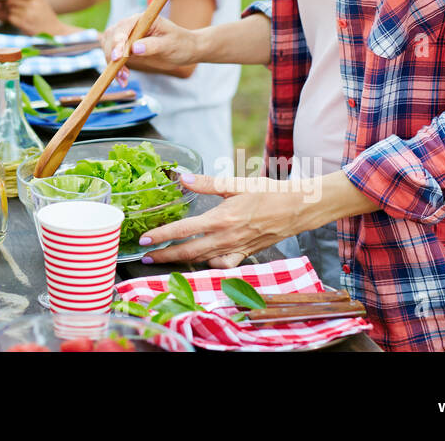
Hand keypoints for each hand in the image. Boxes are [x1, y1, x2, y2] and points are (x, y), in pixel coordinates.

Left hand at [2, 0, 65, 35]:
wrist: (53, 29)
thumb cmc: (45, 12)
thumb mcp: (42, 0)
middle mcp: (33, 5)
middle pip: (11, 0)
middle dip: (9, 2)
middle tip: (12, 4)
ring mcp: (29, 15)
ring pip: (10, 9)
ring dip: (11, 11)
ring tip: (19, 13)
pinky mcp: (25, 24)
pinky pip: (11, 18)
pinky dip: (12, 18)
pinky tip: (19, 19)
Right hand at [101, 14, 198, 85]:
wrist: (186, 50)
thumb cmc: (181, 44)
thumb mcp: (169, 45)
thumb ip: (152, 45)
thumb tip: (134, 48)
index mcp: (142, 19)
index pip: (123, 28)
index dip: (118, 42)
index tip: (117, 57)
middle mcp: (132, 26)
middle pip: (111, 38)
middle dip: (112, 56)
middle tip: (122, 73)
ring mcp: (128, 36)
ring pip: (109, 48)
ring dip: (112, 64)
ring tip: (123, 78)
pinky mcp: (127, 48)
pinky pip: (115, 57)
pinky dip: (115, 68)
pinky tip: (123, 79)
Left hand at [137, 173, 313, 267]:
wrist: (299, 208)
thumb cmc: (270, 193)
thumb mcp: (237, 183)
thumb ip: (207, 183)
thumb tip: (181, 177)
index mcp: (221, 219)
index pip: (183, 230)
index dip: (162, 236)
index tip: (144, 240)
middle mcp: (226, 238)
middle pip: (188, 252)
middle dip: (165, 256)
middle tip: (145, 256)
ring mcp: (236, 249)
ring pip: (203, 260)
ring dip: (181, 262)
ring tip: (164, 260)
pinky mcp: (245, 255)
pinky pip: (223, 266)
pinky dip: (209, 267)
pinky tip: (200, 263)